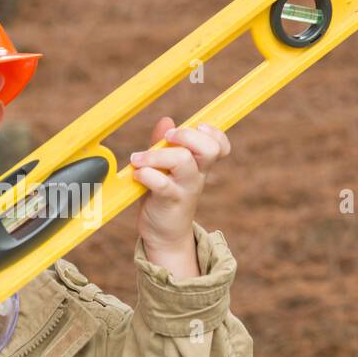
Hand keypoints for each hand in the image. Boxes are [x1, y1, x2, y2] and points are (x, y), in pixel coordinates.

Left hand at [128, 116, 231, 270]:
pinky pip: (162, 183)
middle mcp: (197, 176)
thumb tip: (166, 120)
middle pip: (208, 148)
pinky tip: (137, 175)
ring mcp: (185, 189)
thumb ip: (164, 145)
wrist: (165, 236)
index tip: (196, 127)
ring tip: (138, 159)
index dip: (213, 133)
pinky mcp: (169, 202)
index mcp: (199, 166)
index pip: (220, 145)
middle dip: (187, 135)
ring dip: (157, 155)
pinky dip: (147, 175)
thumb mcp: (164, 168)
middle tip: (168, 137)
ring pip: (183, 160)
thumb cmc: (163, 197)